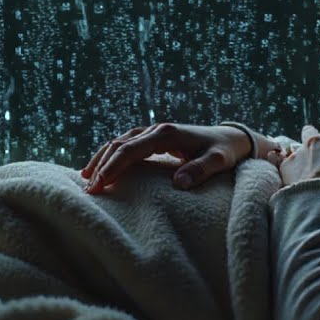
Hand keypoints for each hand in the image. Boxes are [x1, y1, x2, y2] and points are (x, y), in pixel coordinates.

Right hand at [81, 123, 252, 193]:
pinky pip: (126, 144)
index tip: (100, 185)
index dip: (113, 167)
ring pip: (119, 142)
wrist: (233, 138)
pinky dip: (111, 155)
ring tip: (86, 179)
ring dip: (102, 159)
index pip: (132, 149)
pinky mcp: (154, 138)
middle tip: (89, 190)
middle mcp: (156, 129)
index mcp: (167, 134)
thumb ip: (200, 170)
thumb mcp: (218, 161)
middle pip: (120, 144)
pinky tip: (101, 169)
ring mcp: (154, 132)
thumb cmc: (226, 151)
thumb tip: (178, 183)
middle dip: (102, 166)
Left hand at [266, 115, 319, 206]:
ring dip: (297, 152)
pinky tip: (284, 174)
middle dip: (312, 135)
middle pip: (310, 130)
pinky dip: (283, 166)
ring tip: (299, 162)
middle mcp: (317, 141)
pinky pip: (280, 161)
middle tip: (315, 145)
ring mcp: (298, 153)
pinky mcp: (284, 167)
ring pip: (294, 145)